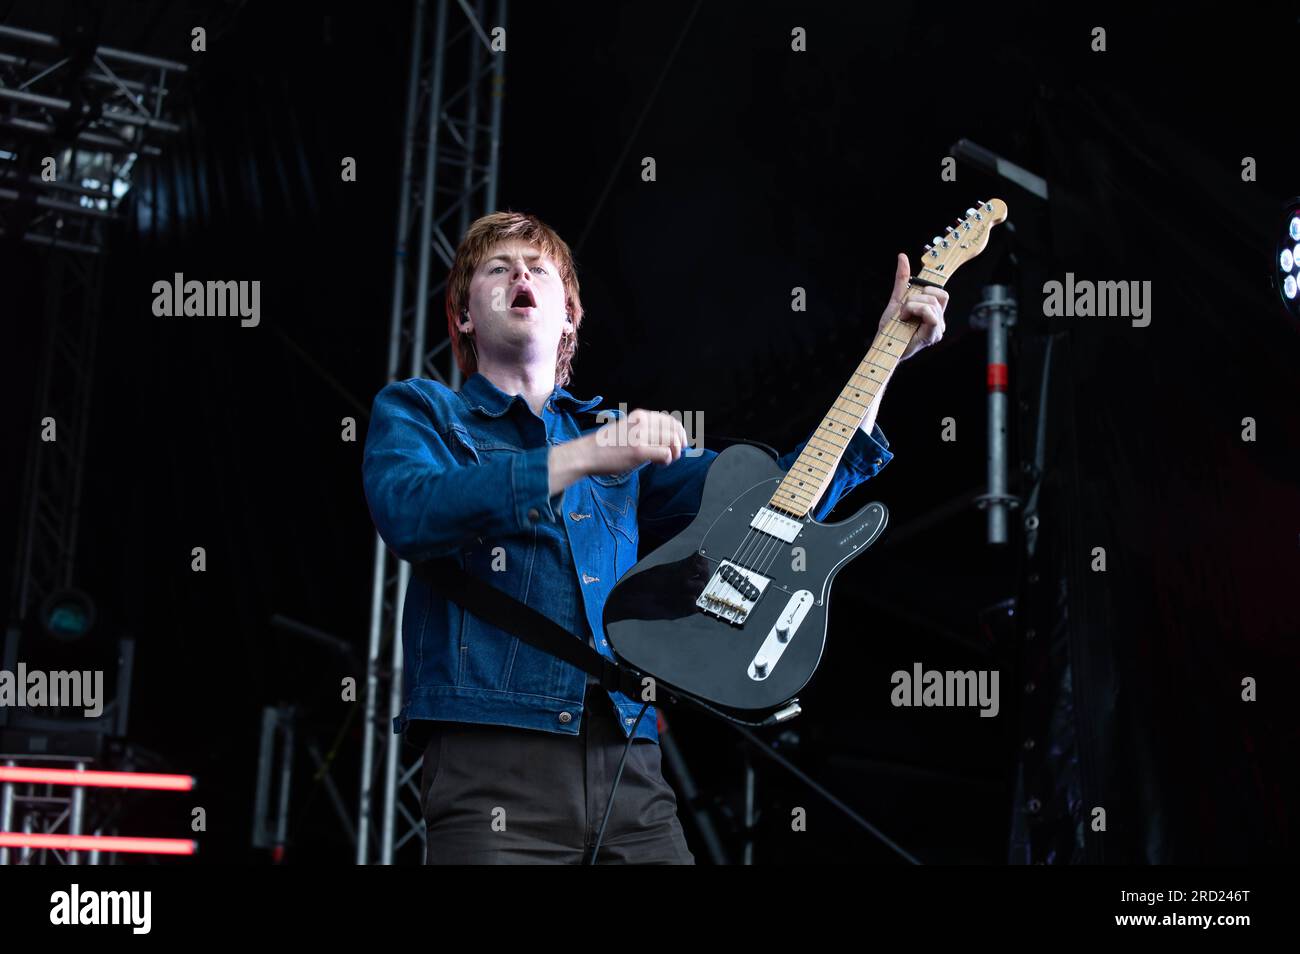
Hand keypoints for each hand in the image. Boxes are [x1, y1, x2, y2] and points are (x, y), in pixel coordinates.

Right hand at [548, 409, 687, 495]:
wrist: (588, 453)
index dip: (679, 433)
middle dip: (679, 445)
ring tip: (665, 461)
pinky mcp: (639, 451)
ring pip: (672, 442)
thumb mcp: (628, 429)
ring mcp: (641, 436)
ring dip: (674, 454)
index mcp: (640, 415)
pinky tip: (659, 465)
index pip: (670, 420)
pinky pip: (666, 454)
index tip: (679, 444)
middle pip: (674, 431)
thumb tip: (668, 441)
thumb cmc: (607, 446)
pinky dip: (667, 461)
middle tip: (675, 455)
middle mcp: (642, 422)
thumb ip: (646, 431)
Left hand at [880, 252, 948, 360]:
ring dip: (912, 305)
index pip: (941, 290)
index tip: (931, 249)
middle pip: (938, 294)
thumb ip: (903, 280)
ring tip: (902, 316)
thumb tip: (903, 257)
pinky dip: (916, 311)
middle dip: (916, 297)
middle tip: (904, 308)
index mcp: (933, 310)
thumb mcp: (897, 299)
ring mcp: (938, 328)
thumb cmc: (890, 328)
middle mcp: (939, 319)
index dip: (939, 273)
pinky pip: (932, 314)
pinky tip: (906, 318)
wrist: (883, 347)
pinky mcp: (934, 334)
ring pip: (932, 303)